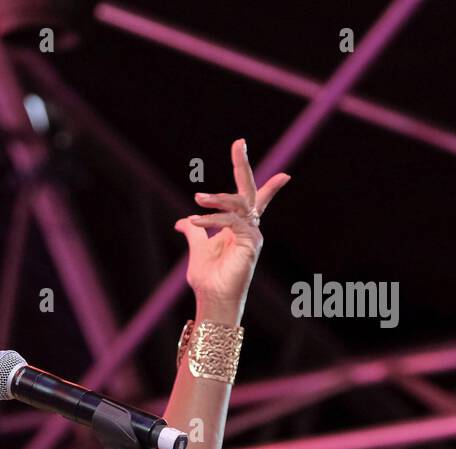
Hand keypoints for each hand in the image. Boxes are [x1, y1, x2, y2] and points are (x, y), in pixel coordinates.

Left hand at [174, 139, 289, 316]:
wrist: (213, 299)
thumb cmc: (208, 279)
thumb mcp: (198, 249)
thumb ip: (195, 231)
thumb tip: (182, 221)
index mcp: (240, 227)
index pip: (253, 199)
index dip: (263, 181)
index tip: (272, 165)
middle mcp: (250, 227)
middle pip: (251, 190)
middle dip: (243, 165)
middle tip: (239, 143)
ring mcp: (253, 234)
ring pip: (238, 204)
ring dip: (217, 198)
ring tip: (198, 198)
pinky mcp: (250, 242)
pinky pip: (231, 221)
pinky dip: (212, 218)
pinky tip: (194, 220)